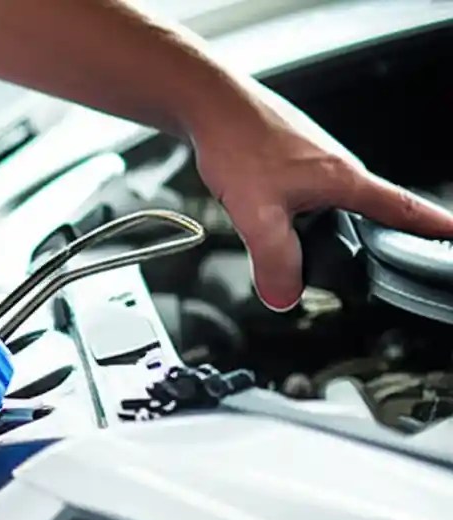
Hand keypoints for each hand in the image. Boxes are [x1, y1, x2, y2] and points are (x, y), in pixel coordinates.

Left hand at [189, 83, 452, 311]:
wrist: (210, 104)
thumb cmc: (238, 141)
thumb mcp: (257, 214)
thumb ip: (274, 261)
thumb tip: (285, 297)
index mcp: (344, 180)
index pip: (402, 210)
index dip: (432, 228)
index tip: (451, 238)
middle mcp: (338, 166)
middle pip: (366, 214)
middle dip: (364, 242)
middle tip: (359, 269)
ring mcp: (316, 160)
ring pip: (330, 206)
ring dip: (320, 228)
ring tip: (295, 245)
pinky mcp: (293, 157)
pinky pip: (306, 194)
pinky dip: (297, 212)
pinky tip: (271, 217)